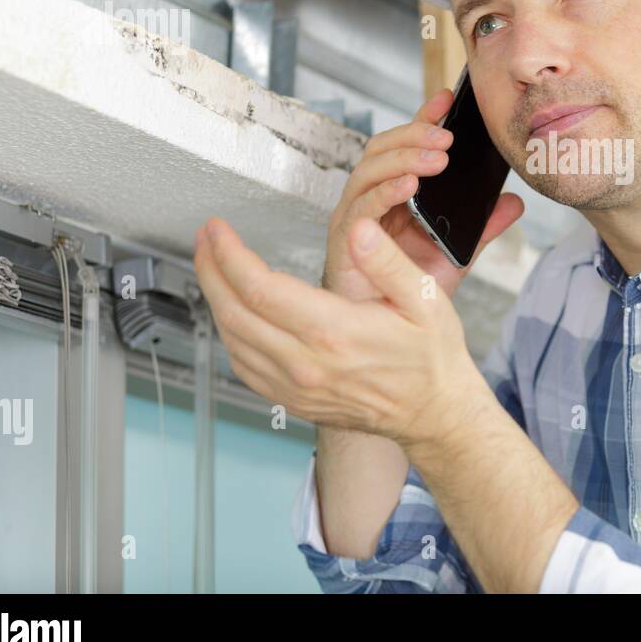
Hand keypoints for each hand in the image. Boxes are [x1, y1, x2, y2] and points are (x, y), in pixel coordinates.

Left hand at [193, 216, 492, 447]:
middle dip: (211, 268)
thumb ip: (389, 261)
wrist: (434, 412)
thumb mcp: (426, 299)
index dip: (230, 253)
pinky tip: (231, 314)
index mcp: (335, 332)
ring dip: (215, 299)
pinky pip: (244, 367)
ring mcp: (296, 386)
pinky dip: (229, 334)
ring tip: (212, 268)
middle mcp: (307, 363)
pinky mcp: (294, 400)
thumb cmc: (431, 358)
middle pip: (234, 311)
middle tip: (206, 239)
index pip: (260, 287)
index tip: (219, 229)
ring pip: (233, 339)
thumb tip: (359, 231)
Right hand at [323, 89, 523, 301]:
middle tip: (448, 136)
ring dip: (404, 158)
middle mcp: (369, 199)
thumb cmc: (406, 289)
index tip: (447, 97)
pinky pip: (362, 207)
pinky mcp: (344, 239)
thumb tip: (514, 201)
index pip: (405, 145)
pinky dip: (386, 192)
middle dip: (415, 135)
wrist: (385, 333)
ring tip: (436, 158)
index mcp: (393, 194)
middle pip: (382, 149)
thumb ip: (482, 227)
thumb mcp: (456, 253)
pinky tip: (410, 186)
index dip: (423, 119)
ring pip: (370, 170)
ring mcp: (354, 217)